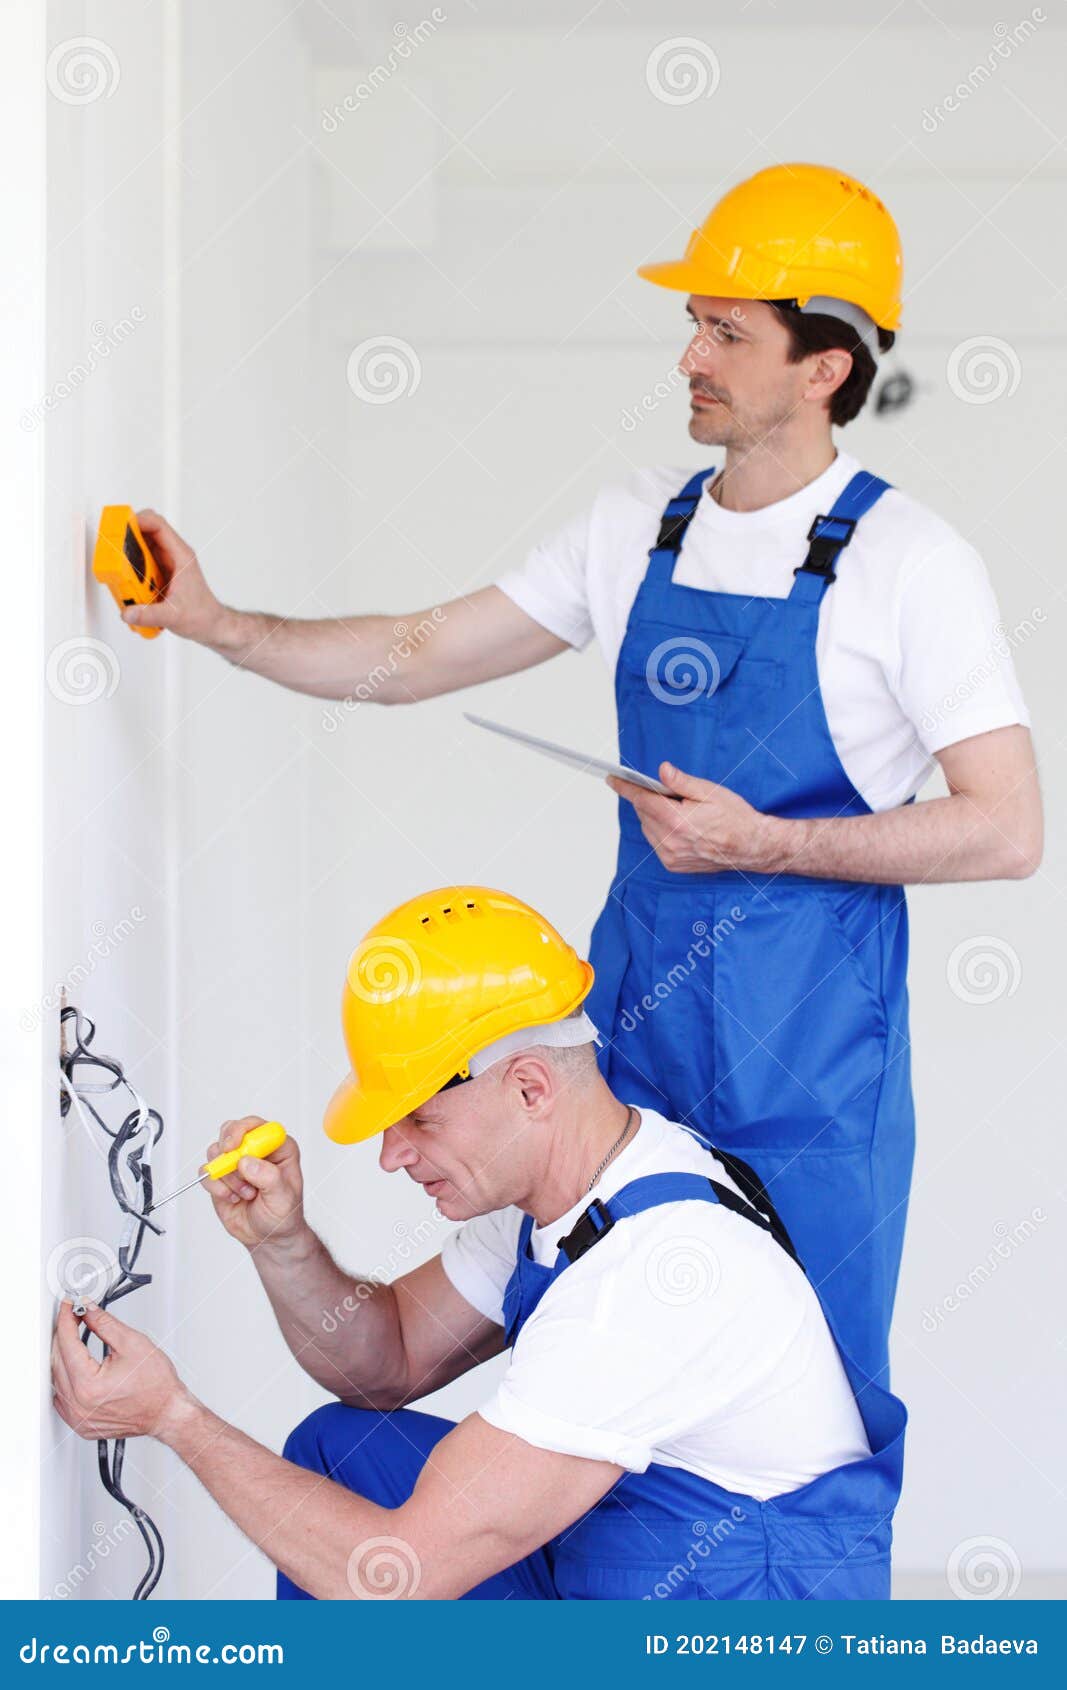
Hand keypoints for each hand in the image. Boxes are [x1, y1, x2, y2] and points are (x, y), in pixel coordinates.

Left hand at [51, 1302, 187, 1441]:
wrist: (166, 1412)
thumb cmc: (156, 1386)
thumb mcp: (132, 1343)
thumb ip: (104, 1323)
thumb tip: (88, 1310)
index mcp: (88, 1386)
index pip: (67, 1344)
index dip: (67, 1319)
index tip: (70, 1306)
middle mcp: (79, 1405)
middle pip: (57, 1360)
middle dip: (64, 1334)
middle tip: (75, 1317)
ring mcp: (78, 1418)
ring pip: (56, 1379)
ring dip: (62, 1356)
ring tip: (75, 1338)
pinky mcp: (81, 1424)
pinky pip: (61, 1398)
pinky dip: (64, 1379)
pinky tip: (74, 1366)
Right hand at [123, 509, 231, 644]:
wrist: (210, 625)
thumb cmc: (203, 615)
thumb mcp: (174, 616)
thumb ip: (149, 615)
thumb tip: (128, 611)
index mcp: (181, 557)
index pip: (159, 526)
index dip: (138, 521)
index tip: (120, 526)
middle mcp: (172, 556)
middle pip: (145, 533)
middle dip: (127, 537)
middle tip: (113, 549)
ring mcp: (165, 564)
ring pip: (140, 549)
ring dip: (127, 558)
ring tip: (122, 575)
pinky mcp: (158, 574)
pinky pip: (139, 565)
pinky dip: (130, 572)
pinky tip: (129, 586)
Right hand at [206, 1116, 306, 1251]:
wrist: (267, 1236)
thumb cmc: (282, 1214)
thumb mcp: (283, 1197)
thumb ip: (269, 1177)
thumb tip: (247, 1162)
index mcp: (278, 1148)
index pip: (258, 1125)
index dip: (243, 1130)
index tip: (233, 1147)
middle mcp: (256, 1150)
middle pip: (232, 1130)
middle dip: (227, 1149)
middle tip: (232, 1167)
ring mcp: (236, 1161)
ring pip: (216, 1152)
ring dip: (227, 1176)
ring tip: (245, 1193)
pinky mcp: (221, 1176)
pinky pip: (206, 1172)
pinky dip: (216, 1187)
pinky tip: (232, 1198)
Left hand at [607, 761, 779, 873]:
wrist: (752, 846)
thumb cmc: (735, 818)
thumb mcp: (710, 792)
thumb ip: (681, 782)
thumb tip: (661, 771)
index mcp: (677, 821)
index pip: (642, 800)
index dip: (625, 788)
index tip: (613, 779)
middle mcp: (671, 842)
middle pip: (644, 813)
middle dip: (648, 799)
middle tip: (666, 792)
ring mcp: (671, 856)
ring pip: (648, 828)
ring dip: (653, 816)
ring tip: (676, 809)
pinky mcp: (674, 865)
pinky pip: (656, 842)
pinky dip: (660, 831)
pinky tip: (678, 825)